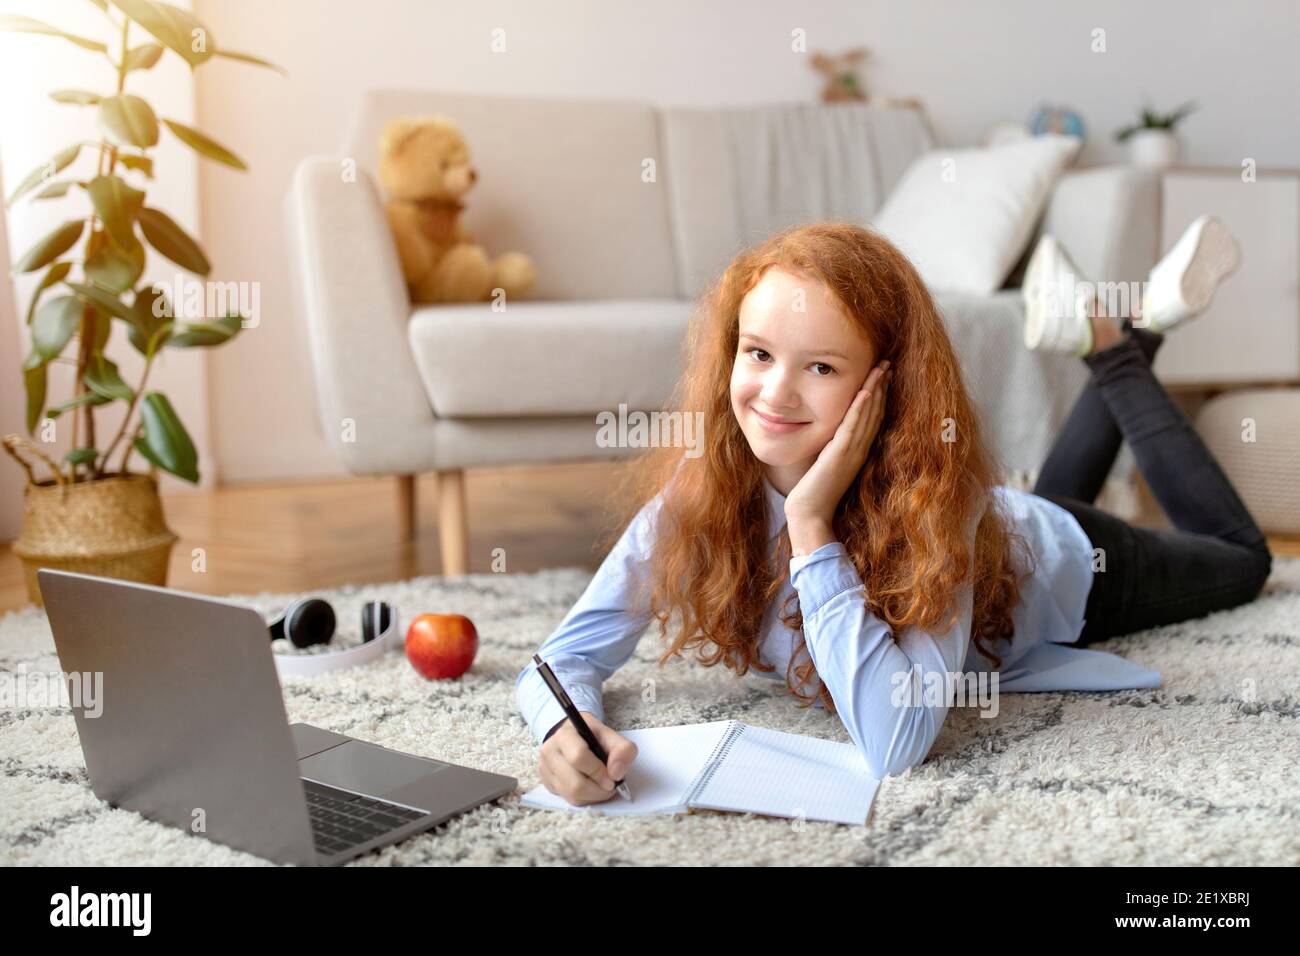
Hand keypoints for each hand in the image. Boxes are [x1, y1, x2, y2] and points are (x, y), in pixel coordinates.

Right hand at [538, 711, 637, 805]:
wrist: (574, 737)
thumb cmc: (592, 736)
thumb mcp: (610, 734)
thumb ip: (622, 749)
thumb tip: (616, 774)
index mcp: (565, 735)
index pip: (578, 757)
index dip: (598, 771)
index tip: (613, 777)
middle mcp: (550, 752)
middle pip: (574, 783)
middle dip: (599, 789)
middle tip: (611, 785)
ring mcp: (545, 769)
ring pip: (572, 795)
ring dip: (594, 796)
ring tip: (603, 786)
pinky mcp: (547, 783)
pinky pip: (569, 800)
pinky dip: (586, 798)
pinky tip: (592, 787)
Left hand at [785, 359, 892, 528]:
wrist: (810, 514)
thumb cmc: (813, 492)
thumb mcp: (826, 463)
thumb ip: (832, 448)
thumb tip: (829, 433)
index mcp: (858, 451)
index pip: (873, 418)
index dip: (879, 396)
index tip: (883, 376)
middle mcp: (859, 449)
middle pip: (876, 412)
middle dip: (882, 386)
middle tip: (888, 364)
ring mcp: (852, 452)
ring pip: (868, 415)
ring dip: (875, 390)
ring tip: (882, 369)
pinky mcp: (840, 455)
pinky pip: (853, 427)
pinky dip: (860, 408)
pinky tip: (866, 391)